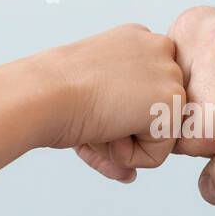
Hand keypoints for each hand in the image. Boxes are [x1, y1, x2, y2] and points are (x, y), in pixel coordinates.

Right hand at [30, 23, 183, 182]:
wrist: (42, 94)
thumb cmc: (51, 98)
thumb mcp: (91, 101)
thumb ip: (115, 130)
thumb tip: (130, 175)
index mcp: (137, 40)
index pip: (146, 96)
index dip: (118, 113)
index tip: (92, 101)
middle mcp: (158, 47)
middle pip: (155, 115)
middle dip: (123, 130)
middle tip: (92, 112)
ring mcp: (169, 71)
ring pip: (158, 134)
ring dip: (124, 143)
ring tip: (99, 120)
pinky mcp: (172, 98)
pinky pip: (158, 153)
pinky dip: (130, 156)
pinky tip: (109, 129)